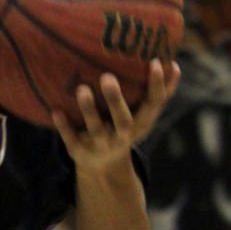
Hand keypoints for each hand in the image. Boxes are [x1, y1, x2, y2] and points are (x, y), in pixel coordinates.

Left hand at [54, 61, 180, 170]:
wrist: (102, 167)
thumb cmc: (124, 127)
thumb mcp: (142, 116)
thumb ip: (156, 94)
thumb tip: (174, 64)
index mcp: (141, 124)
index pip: (154, 105)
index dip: (157, 86)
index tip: (154, 62)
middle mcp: (123, 136)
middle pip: (123, 121)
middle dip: (115, 101)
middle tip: (107, 77)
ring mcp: (101, 146)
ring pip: (96, 130)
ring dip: (89, 110)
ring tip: (82, 89)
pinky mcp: (80, 153)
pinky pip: (71, 140)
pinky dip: (64, 127)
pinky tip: (56, 111)